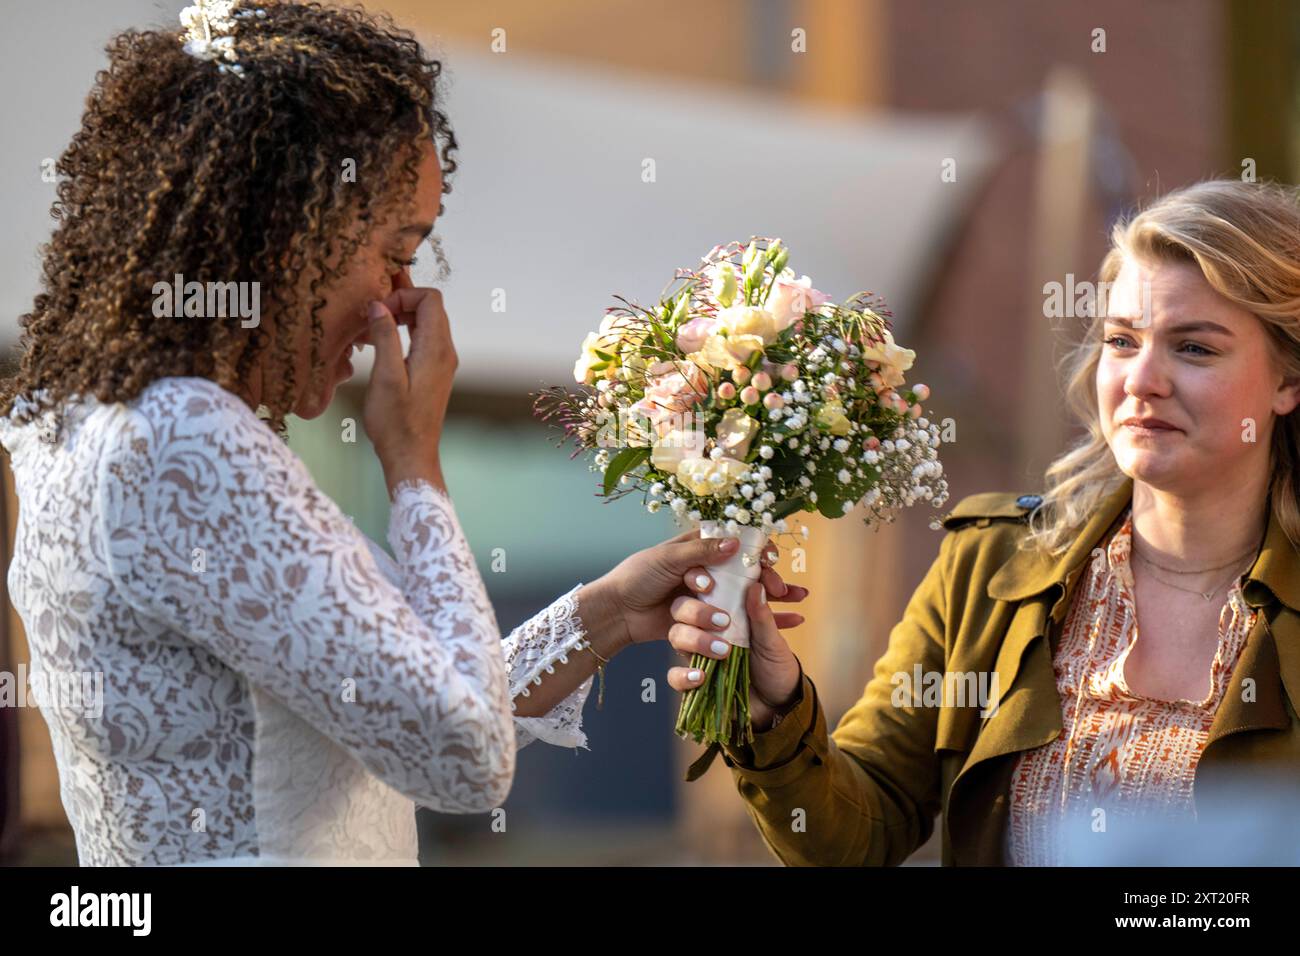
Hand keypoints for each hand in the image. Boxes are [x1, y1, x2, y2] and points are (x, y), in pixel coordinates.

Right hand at [363, 268, 456, 495]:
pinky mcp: (434, 372)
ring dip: (402, 315)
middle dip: (402, 300)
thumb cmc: (396, 422)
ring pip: (427, 322)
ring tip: (372, 323)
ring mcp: (442, 362)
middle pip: (431, 307)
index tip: (379, 310)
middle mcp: (445, 352)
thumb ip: (385, 337)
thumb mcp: (385, 376)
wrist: (411, 455)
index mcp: (436, 349)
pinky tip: (381, 341)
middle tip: (372, 308)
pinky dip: (404, 331)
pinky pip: (423, 339)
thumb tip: (379, 305)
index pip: (430, 299)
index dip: (404, 295)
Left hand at [589, 528, 805, 651]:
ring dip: (753, 606)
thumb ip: (700, 551)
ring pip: (739, 599)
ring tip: (764, 613)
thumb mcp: (667, 558)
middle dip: (764, 582)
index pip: (736, 545)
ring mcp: (706, 597)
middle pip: (745, 574)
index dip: (756, 552)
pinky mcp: (702, 620)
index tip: (771, 561)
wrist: (618, 612)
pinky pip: (729, 621)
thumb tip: (734, 544)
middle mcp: (706, 571)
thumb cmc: (637, 577)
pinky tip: (774, 626)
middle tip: (778, 590)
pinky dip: (751, 624)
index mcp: (699, 548)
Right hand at [666, 570, 807, 728]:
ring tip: (723, 651)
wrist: (778, 706)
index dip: (709, 581)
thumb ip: (763, 617)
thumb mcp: (774, 642)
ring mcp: (697, 654)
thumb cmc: (777, 668)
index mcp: (726, 613)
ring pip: (676, 635)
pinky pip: (675, 675)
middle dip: (697, 611)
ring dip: (695, 640)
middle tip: (723, 621)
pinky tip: (701, 678)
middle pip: (682, 608)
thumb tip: (755, 586)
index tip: (723, 584)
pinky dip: (684, 676)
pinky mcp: (692, 680)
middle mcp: (706, 629)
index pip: (707, 589)